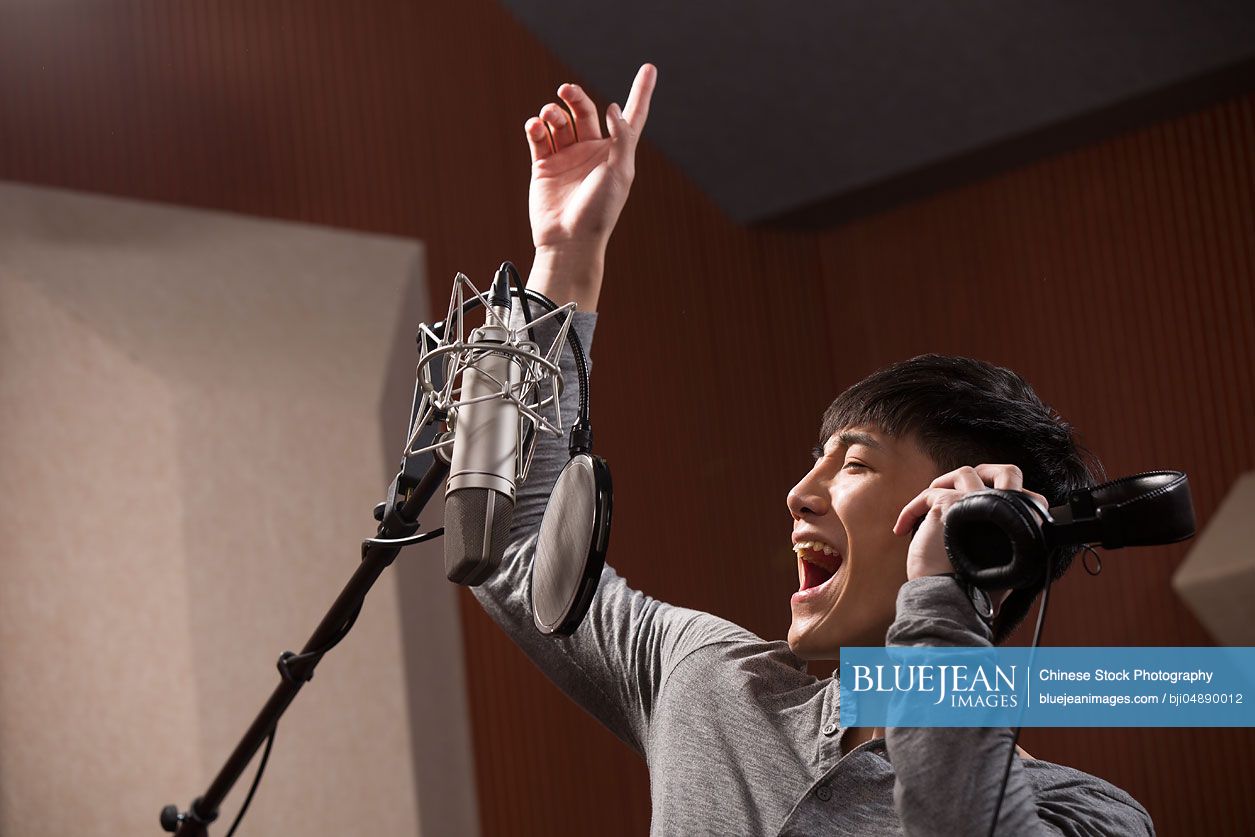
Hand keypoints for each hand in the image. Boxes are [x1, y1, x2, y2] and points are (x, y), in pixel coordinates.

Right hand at [524, 63, 656, 256]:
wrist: (568, 239)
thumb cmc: (600, 211)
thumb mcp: (619, 172)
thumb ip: (620, 137)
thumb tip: (612, 108)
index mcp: (615, 152)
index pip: (631, 116)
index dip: (641, 92)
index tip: (649, 68)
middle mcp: (591, 151)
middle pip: (584, 112)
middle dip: (575, 97)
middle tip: (565, 90)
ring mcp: (567, 157)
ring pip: (559, 122)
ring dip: (552, 113)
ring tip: (548, 117)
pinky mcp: (544, 165)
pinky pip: (539, 137)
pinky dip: (536, 127)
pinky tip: (536, 127)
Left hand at [892, 465, 1048, 601]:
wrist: (952, 600)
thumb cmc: (971, 593)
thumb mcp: (998, 570)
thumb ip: (1002, 549)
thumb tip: (990, 540)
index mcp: (1020, 526)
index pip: (1023, 496)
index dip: (1002, 496)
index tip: (974, 516)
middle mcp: (1004, 510)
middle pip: (1008, 472)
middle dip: (987, 473)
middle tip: (959, 494)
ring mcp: (978, 504)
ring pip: (965, 474)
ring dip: (944, 484)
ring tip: (927, 507)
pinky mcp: (951, 505)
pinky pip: (930, 493)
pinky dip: (912, 509)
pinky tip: (902, 529)